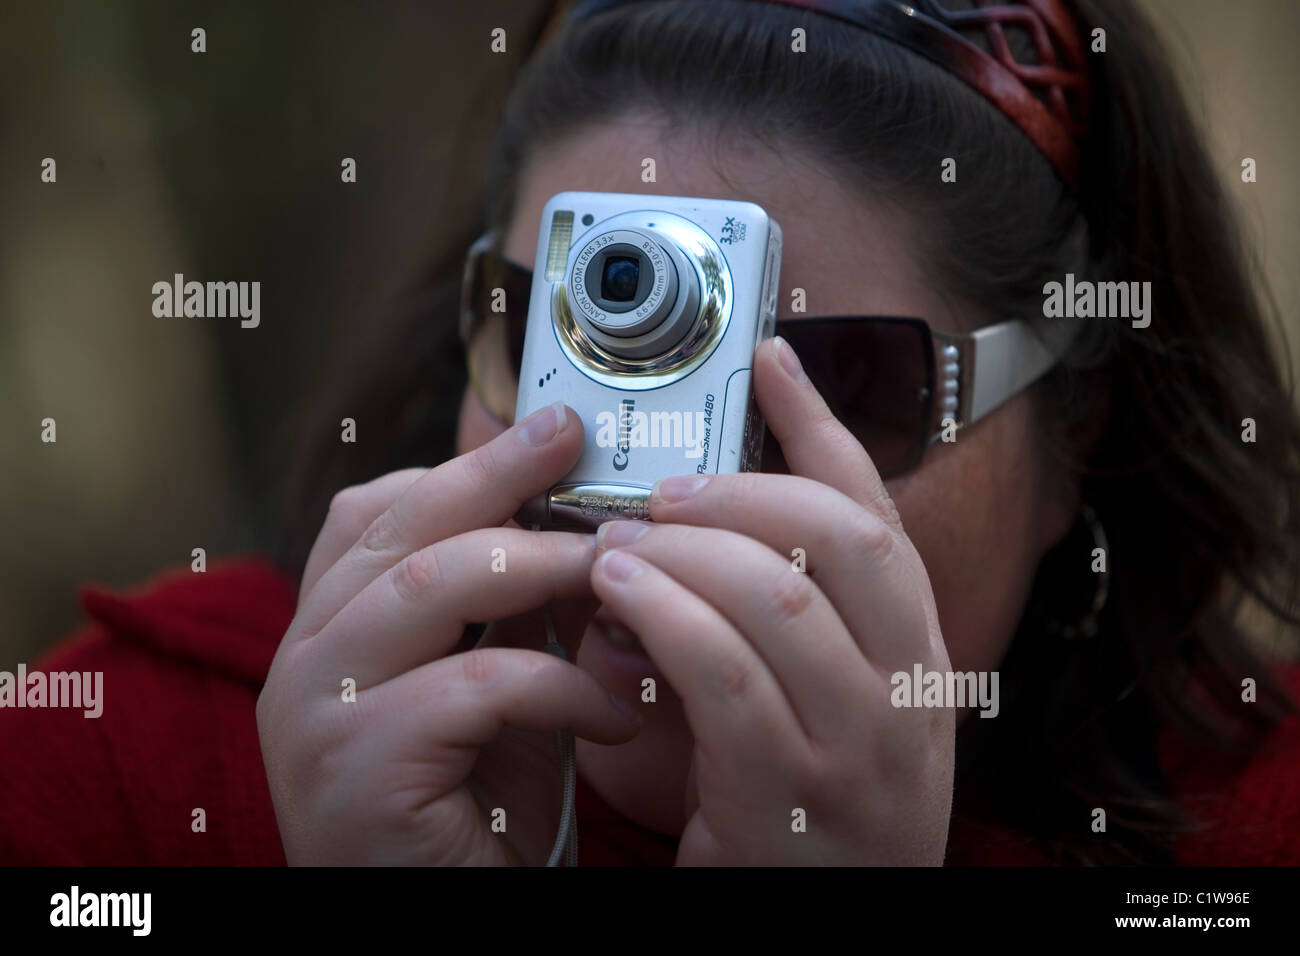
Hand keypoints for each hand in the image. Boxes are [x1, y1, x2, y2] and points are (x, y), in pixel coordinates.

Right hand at [257, 402, 642, 864]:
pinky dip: (563, 687)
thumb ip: (520, 611)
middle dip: (499, 475)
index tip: (547, 434)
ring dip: (543, 567)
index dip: (463, 465)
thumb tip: (586, 519)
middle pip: (401, 527)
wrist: (447, 929)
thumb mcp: (501, 692)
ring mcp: (314, 714)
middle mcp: (301, 662)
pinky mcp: (355, 770)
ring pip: (432, 585)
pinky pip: (476, 685)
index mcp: (327, 634)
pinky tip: (616, 713)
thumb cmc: (477, 817)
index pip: (375, 513)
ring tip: (622, 575)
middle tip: (574, 439)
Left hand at [589, 337, 953, 865]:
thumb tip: (677, 525)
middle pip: (839, 536)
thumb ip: (766, 621)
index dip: (822, 425)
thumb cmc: (794, 812)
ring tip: (618, 543)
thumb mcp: (810, 705)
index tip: (770, 358)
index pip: (879, 513)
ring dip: (684, 551)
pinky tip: (617, 598)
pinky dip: (664, 617)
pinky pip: (724, 675)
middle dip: (741, 490)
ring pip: (776, 594)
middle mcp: (910, 692)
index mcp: (917, 657)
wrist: (815, 929)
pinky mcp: (791, 795)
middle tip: (665, 491)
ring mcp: (861, 747)